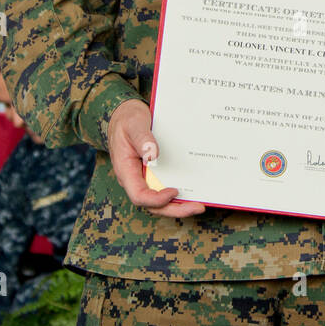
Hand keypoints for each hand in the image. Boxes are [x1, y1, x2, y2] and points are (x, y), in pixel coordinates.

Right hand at [107, 99, 204, 217]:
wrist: (125, 116)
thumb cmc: (128, 120)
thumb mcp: (134, 124)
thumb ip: (142, 139)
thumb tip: (153, 155)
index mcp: (126, 171)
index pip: (139, 195)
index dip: (156, 199)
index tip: (174, 191)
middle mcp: (135, 179)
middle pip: (153, 205)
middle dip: (175, 209)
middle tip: (198, 207)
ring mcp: (145, 178)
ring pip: (160, 201)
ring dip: (179, 205)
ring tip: (199, 205)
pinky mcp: (154, 174)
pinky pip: (164, 189)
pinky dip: (179, 195)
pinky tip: (194, 191)